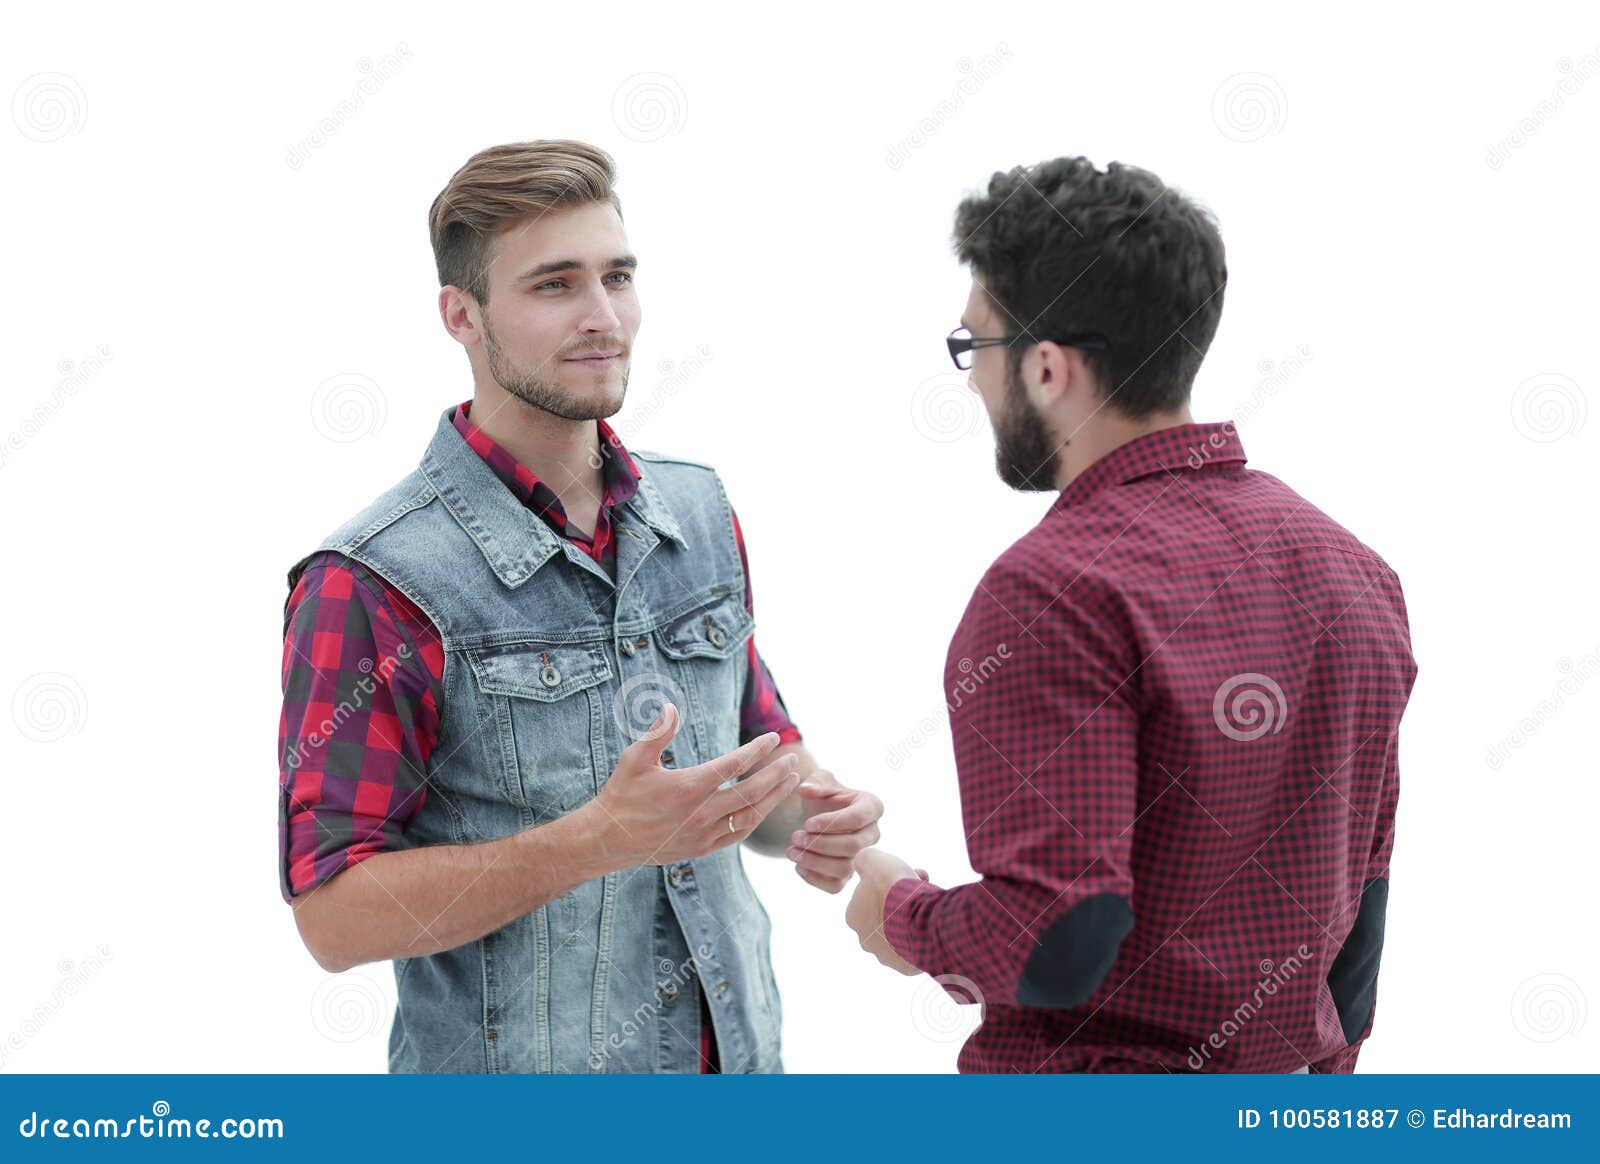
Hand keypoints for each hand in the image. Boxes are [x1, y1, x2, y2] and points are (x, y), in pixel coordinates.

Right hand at [588, 703, 801, 867]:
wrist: (607, 839)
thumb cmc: (621, 794)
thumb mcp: (635, 759)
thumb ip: (657, 733)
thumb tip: (672, 707)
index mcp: (688, 787)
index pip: (733, 765)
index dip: (757, 750)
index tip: (773, 738)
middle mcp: (699, 813)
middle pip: (750, 792)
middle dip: (776, 775)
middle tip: (793, 760)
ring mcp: (702, 834)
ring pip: (749, 817)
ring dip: (773, 799)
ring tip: (790, 783)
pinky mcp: (701, 849)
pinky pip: (736, 835)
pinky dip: (754, 821)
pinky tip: (765, 809)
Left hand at [784, 769, 883, 893]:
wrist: (818, 814)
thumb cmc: (824, 794)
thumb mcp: (820, 780)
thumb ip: (815, 782)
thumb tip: (806, 790)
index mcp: (871, 806)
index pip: (858, 818)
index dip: (832, 823)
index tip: (807, 823)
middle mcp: (872, 834)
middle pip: (853, 846)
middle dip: (820, 843)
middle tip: (795, 836)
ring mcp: (862, 857)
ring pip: (844, 869)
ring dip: (815, 862)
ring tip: (792, 851)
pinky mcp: (848, 875)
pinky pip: (835, 886)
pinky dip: (814, 879)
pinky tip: (798, 866)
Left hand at [845, 847, 927, 974]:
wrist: (921, 919)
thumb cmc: (894, 887)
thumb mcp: (873, 859)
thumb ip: (864, 859)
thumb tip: (863, 861)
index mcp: (854, 917)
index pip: (871, 894)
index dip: (890, 880)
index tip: (905, 873)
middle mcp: (867, 940)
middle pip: (888, 912)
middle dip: (903, 897)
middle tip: (922, 883)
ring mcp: (888, 957)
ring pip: (903, 930)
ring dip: (915, 916)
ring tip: (930, 902)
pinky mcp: (908, 968)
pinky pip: (918, 946)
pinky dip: (926, 933)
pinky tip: (933, 922)